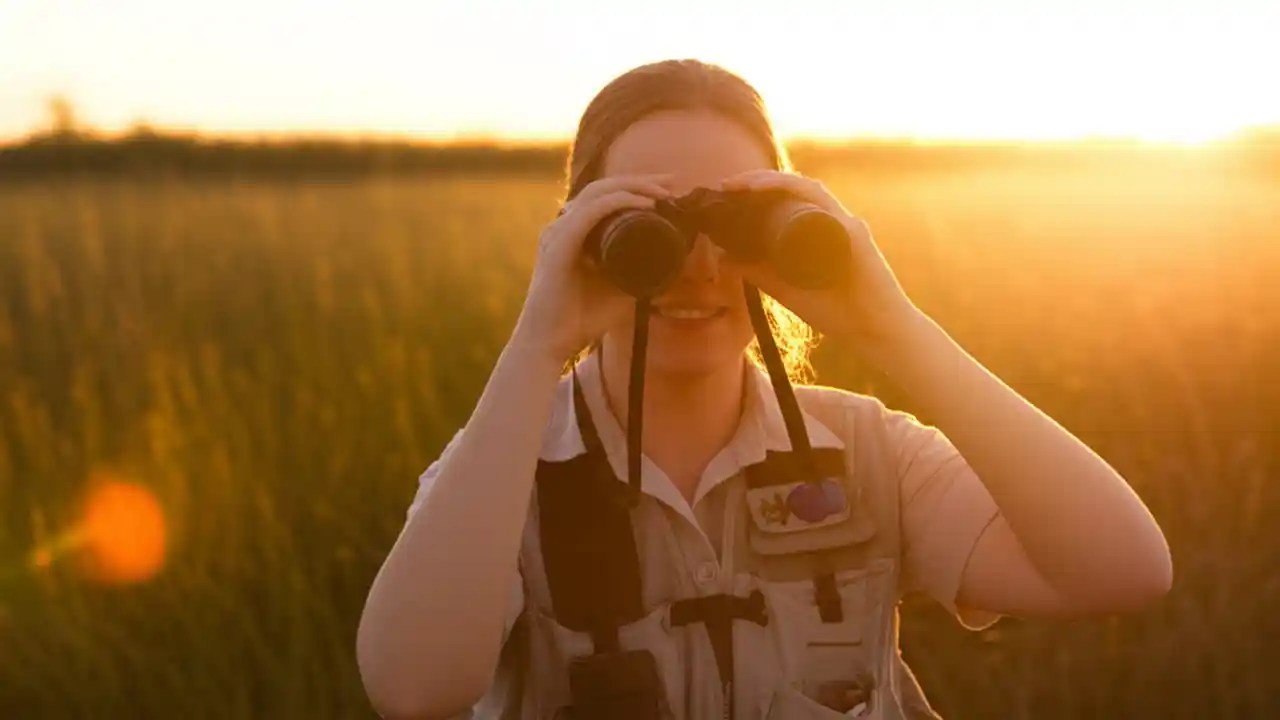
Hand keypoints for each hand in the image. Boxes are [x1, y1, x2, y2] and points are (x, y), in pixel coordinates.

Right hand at [512, 173, 675, 364]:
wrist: (548, 344)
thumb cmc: (578, 321)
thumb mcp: (619, 293)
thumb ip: (636, 278)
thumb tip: (667, 268)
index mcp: (572, 234)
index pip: (604, 197)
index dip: (635, 187)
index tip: (667, 190)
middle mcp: (562, 227)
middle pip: (603, 188)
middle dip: (640, 181)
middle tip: (672, 182)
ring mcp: (558, 234)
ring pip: (598, 193)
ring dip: (633, 186)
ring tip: (663, 191)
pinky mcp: (558, 246)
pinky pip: (591, 213)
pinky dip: (618, 203)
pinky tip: (643, 203)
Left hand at [715, 169, 922, 348]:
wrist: (874, 332)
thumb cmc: (837, 310)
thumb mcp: (784, 288)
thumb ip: (758, 272)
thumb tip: (724, 257)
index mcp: (818, 229)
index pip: (785, 197)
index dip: (754, 189)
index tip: (723, 191)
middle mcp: (832, 219)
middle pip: (792, 187)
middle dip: (756, 179)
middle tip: (725, 184)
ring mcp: (845, 223)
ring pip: (805, 188)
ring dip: (772, 180)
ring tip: (742, 184)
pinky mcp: (854, 233)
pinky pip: (823, 203)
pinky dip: (797, 191)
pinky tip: (775, 189)